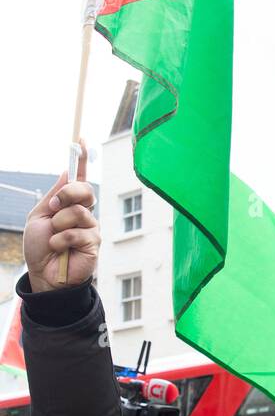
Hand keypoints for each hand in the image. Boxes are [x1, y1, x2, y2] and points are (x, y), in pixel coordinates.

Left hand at [23, 144, 98, 291]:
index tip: (80, 140)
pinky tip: (59, 249)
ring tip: (53, 239)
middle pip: (84, 189)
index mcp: (69, 203)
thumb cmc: (39, 248)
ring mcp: (91, 227)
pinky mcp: (94, 243)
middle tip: (53, 208)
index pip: (80, 177)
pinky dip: (61, 240)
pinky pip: (77, 232)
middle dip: (67, 195)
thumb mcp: (39, 217)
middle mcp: (84, 212)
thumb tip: (67, 173)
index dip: (81, 159)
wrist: (43, 276)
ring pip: (79, 212)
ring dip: (59, 225)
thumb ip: (54, 196)